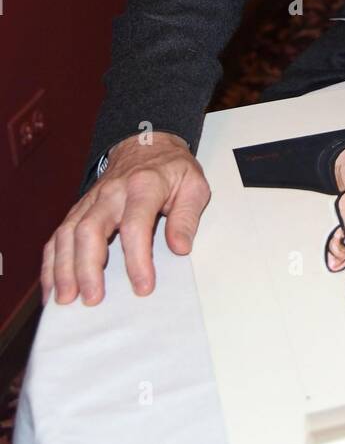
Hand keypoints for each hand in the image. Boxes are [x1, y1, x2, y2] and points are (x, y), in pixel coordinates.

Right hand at [42, 132, 209, 306]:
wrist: (146, 143)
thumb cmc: (172, 169)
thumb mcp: (194, 185)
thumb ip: (187, 217)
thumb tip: (179, 248)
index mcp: (144, 185)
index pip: (136, 224)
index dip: (137, 258)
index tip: (143, 287)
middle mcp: (111, 193)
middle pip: (90, 229)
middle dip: (87, 267)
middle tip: (93, 299)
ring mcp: (90, 201)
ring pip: (67, 233)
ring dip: (63, 269)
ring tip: (65, 300)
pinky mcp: (79, 210)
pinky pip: (58, 236)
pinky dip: (51, 264)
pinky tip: (52, 289)